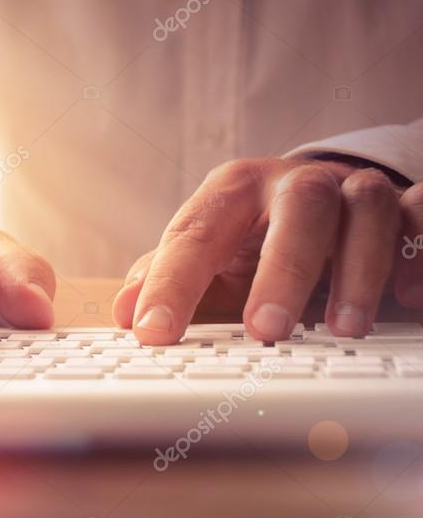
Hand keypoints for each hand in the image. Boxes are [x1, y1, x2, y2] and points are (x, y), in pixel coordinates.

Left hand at [113, 157, 422, 343]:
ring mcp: (353, 190)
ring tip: (342, 329)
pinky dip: (415, 254)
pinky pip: (422, 216)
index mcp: (232, 191)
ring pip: (365, 212)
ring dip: (356, 272)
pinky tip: (406, 298)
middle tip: (266, 333)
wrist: (324, 200)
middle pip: (296, 212)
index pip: (196, 234)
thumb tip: (124, 310)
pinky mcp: (403, 204)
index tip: (153, 334)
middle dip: (282, 272)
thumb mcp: (210, 254)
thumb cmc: (255, 236)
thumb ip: (168, 278)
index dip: (172, 284)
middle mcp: (293, 182)